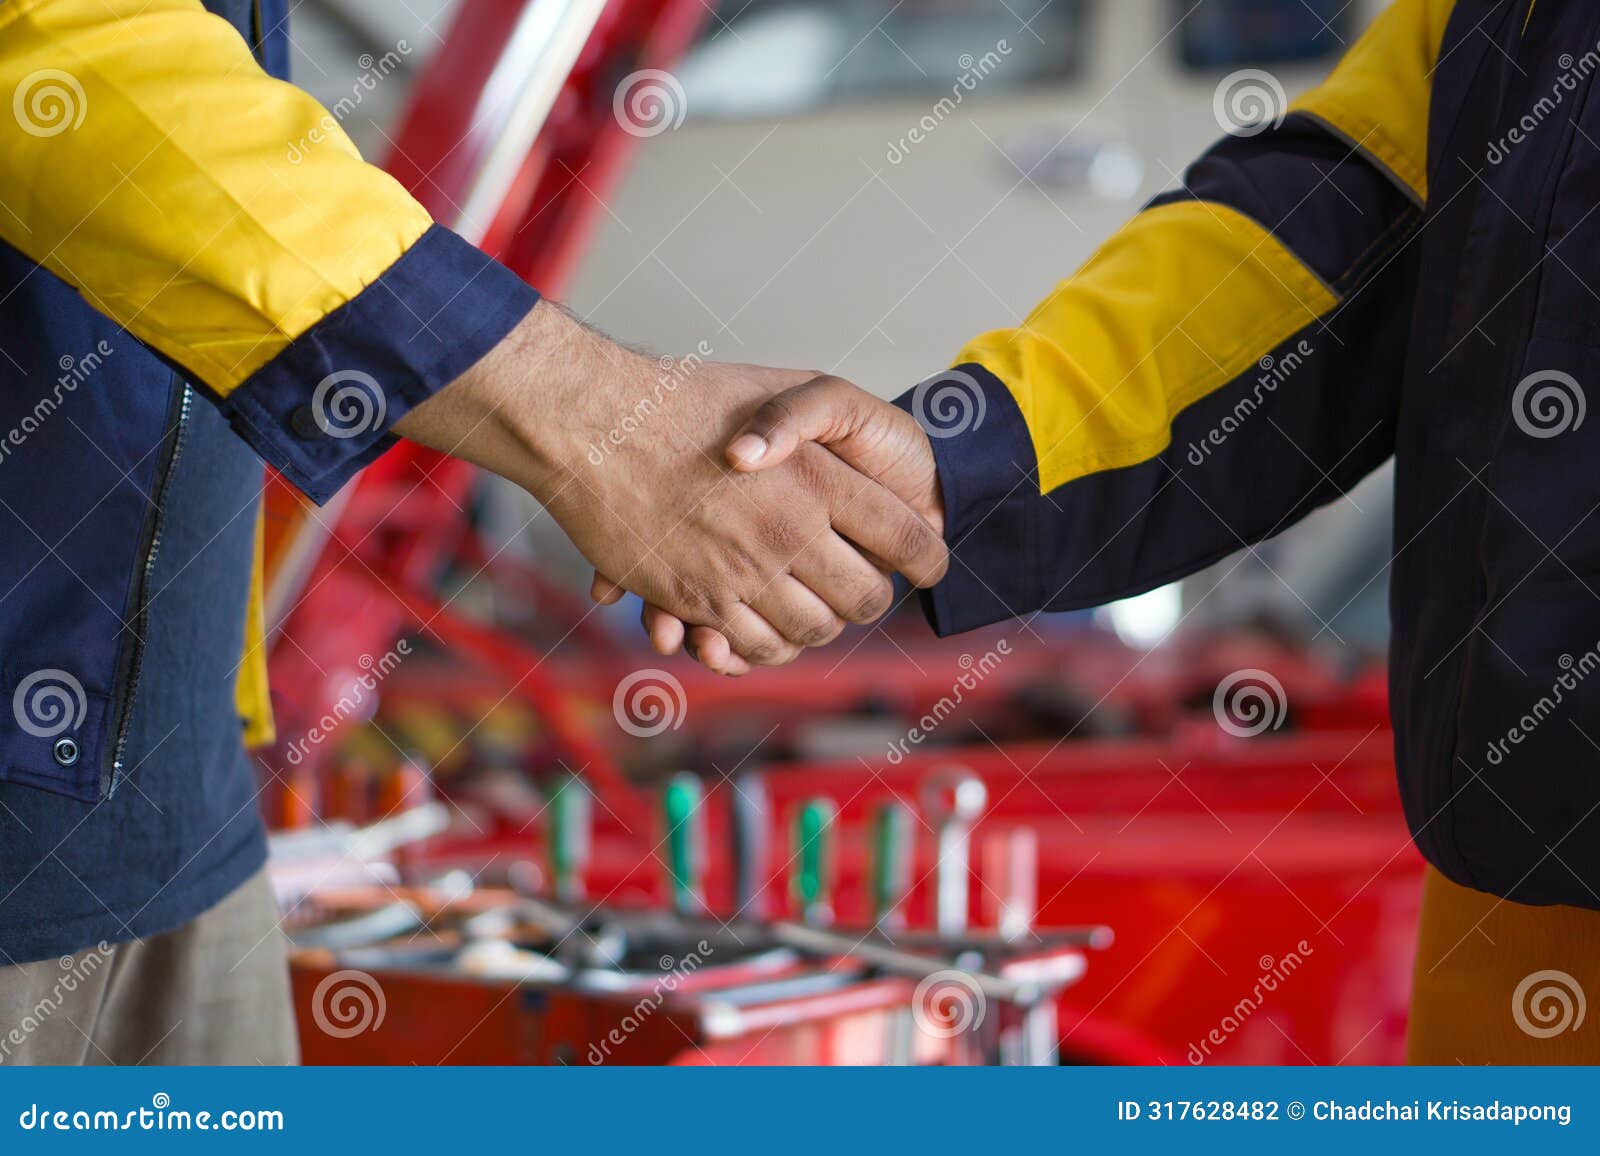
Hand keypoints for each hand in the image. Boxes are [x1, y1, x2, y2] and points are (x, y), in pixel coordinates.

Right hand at [592, 374, 943, 674]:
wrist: (593, 422)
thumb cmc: (685, 397)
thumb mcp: (777, 387)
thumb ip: (825, 428)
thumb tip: (864, 473)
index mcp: (821, 478)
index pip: (910, 539)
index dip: (931, 558)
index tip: (931, 563)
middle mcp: (790, 530)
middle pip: (867, 598)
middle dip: (875, 598)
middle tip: (870, 587)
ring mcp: (744, 571)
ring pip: (813, 631)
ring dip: (821, 625)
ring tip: (817, 606)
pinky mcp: (698, 600)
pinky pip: (751, 646)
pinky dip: (765, 645)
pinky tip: (766, 625)